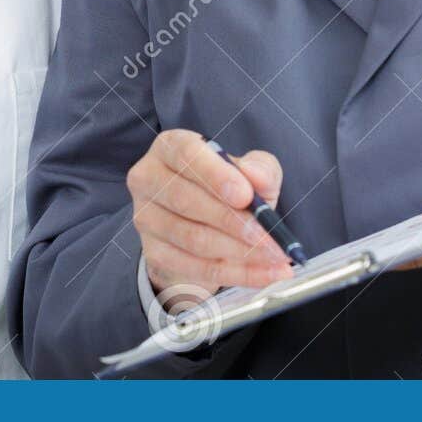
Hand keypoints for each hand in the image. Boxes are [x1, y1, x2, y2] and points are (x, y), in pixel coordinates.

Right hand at [128, 129, 293, 297]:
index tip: (246, 195)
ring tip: (275, 256)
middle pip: (187, 201)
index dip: (215, 175)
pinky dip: (236, 273)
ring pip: (193, 238)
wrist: (205, 225)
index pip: (186, 155)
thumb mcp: (250, 171)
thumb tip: (256, 177)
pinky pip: (196, 267)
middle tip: (270, 237)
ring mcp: (146, 218)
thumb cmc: (227, 188)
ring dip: (240, 252)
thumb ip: (259, 169)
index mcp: (170, 147)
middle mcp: (149, 178)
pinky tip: (265, 273)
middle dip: (234, 221)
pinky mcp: (153, 253)